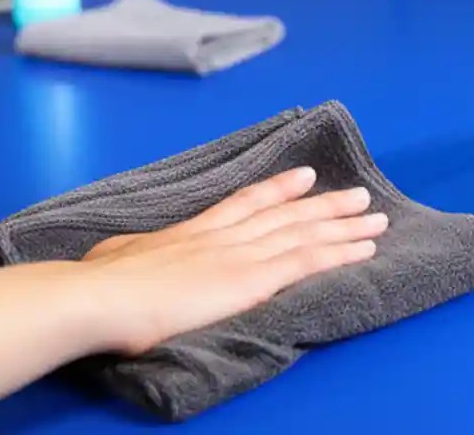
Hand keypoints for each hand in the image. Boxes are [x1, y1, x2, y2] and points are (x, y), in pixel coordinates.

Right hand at [80, 167, 387, 355]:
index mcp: (190, 233)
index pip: (244, 204)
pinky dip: (342, 252)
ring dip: (346, 225)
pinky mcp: (254, 279)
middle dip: (325, 205)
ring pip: (306, 232)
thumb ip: (131, 257)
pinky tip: (366, 249)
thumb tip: (118, 260)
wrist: (100, 297)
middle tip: (358, 195)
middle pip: (286, 213)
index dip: (277, 189)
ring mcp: (241, 254)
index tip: (303, 177)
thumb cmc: (97, 286)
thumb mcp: (113, 261)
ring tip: (376, 218)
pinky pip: (310, 261)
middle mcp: (223, 236)